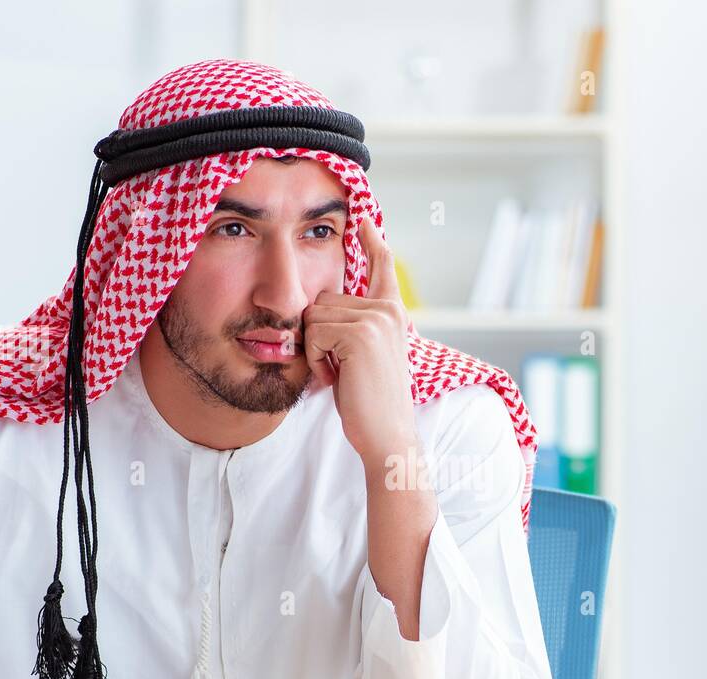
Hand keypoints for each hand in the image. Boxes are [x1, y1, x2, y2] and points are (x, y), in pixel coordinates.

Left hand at [303, 216, 417, 462]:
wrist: (387, 435)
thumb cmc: (369, 401)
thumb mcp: (364, 355)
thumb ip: (353, 326)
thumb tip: (320, 306)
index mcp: (392, 313)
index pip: (382, 266)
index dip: (372, 239)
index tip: (363, 216)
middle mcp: (388, 310)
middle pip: (324, 299)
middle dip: (319, 334)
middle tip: (338, 368)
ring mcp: (376, 319)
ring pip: (315, 316)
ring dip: (315, 349)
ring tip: (339, 374)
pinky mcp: (360, 334)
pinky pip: (314, 333)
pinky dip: (315, 360)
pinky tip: (336, 378)